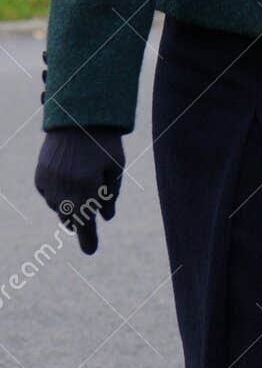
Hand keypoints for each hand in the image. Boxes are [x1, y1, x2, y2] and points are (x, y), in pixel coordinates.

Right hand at [34, 125, 125, 253]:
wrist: (76, 115)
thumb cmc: (103, 141)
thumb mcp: (115, 166)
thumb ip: (111, 194)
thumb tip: (106, 217)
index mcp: (87, 187)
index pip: (87, 222)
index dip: (89, 239)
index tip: (91, 252)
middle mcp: (64, 188)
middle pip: (72, 218)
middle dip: (81, 223)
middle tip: (89, 228)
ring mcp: (49, 183)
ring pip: (59, 208)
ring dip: (71, 210)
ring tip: (80, 205)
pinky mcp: (40, 176)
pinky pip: (49, 196)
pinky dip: (60, 197)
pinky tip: (68, 189)